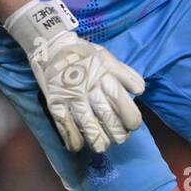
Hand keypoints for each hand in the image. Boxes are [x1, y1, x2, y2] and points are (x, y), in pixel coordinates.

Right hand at [5, 0, 145, 152]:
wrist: (51, 44)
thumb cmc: (83, 53)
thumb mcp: (107, 57)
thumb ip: (125, 73)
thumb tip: (140, 91)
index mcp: (105, 76)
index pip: (123, 104)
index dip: (131, 120)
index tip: (133, 126)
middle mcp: (90, 89)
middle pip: (108, 119)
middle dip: (118, 134)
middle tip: (120, 138)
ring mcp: (71, 97)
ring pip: (88, 126)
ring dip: (98, 141)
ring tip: (103, 146)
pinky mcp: (55, 103)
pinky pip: (65, 127)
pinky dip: (73, 140)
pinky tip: (79, 146)